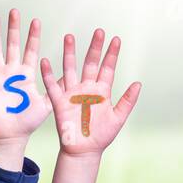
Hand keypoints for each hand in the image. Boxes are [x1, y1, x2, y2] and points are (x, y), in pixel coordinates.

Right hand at [0, 9, 51, 170]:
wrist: (11, 135)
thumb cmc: (29, 121)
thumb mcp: (47, 103)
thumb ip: (57, 88)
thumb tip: (72, 76)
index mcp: (26, 74)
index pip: (30, 49)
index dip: (33, 36)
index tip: (35, 20)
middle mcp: (12, 71)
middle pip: (13, 44)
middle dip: (14, 28)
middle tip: (15, 11)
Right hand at [40, 29, 141, 155]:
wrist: (84, 151)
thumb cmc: (101, 136)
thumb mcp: (118, 118)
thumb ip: (128, 101)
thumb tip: (138, 83)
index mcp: (102, 91)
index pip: (107, 68)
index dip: (112, 54)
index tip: (116, 39)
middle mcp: (87, 88)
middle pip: (90, 63)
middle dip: (94, 47)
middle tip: (98, 31)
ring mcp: (73, 93)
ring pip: (70, 68)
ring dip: (70, 53)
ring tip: (69, 37)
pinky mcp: (60, 102)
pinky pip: (52, 86)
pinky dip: (48, 75)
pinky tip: (45, 61)